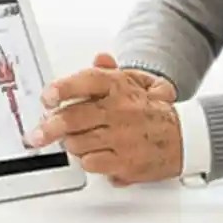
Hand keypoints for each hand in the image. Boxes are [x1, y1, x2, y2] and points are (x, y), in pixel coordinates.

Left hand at [28, 53, 182, 185]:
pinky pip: (91, 163)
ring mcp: (121, 138)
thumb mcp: (136, 81)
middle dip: (49, 127)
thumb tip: (99, 59)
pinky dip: (87, 160)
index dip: (61, 89)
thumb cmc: (152, 110)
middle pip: (72, 119)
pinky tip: (93, 153)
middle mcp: (119, 112)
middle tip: (37, 133)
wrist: (185, 137)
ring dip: (70, 143)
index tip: (47, 97)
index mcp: (119, 88)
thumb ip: (111, 71)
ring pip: (77, 143)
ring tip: (74, 139)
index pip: (85, 82)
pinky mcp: (124, 163)